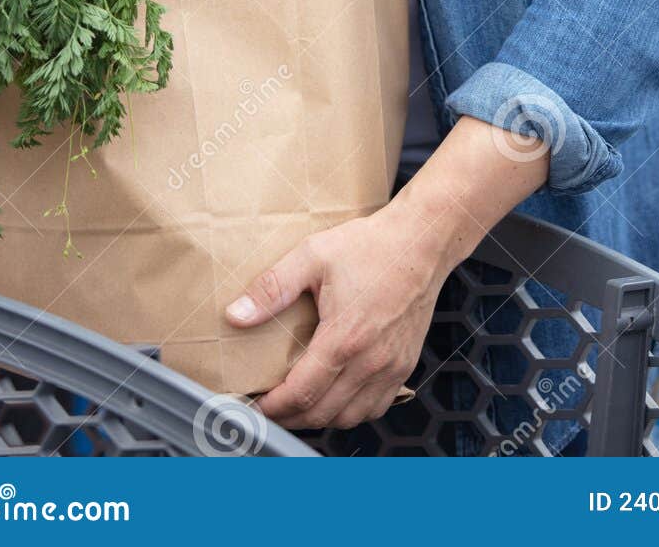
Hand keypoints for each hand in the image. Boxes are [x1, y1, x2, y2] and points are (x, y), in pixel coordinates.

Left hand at [224, 201, 449, 430]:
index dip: (274, 407)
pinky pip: (377, 406)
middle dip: (291, 418)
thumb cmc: (372, 246)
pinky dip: (353, 412)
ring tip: (299, 405)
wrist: (421, 240)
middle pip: (323, 413)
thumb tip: (237, 314)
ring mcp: (392, 366)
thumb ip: (272, 288)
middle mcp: (371, 360)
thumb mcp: (313, 256)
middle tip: (271, 407)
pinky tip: (338, 397)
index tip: (257, 404)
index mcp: (344, 338)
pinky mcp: (405, 364)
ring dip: (321, 418)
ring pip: (351, 417)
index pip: (302, 394)